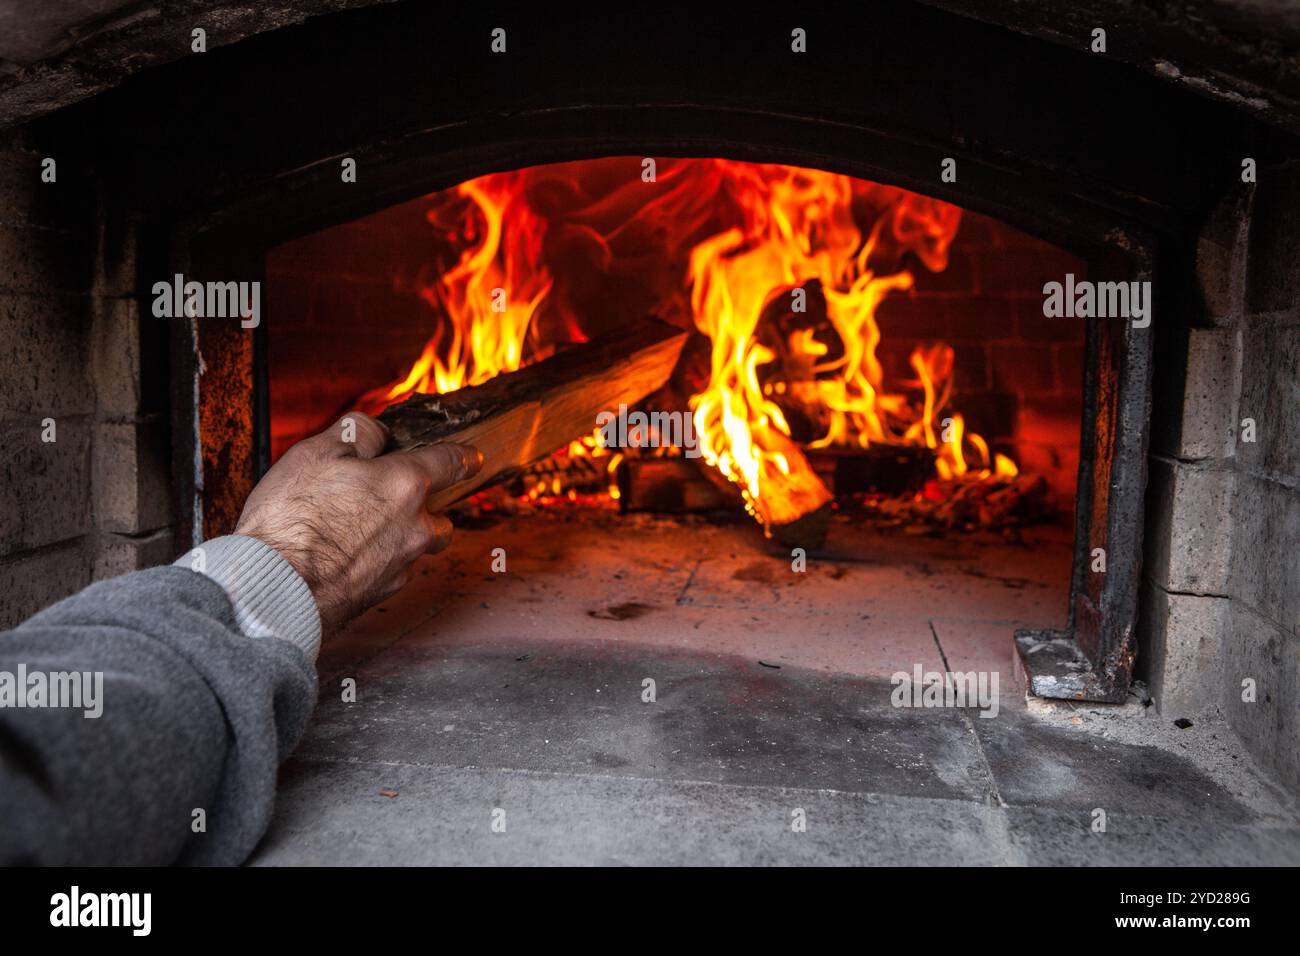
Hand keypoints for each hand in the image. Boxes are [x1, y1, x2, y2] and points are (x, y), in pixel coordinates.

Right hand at [234, 411, 481, 633]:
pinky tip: (349, 556)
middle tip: (393, 498)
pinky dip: (381, 561)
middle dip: (427, 506)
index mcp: (404, 484)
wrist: (275, 588)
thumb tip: (379, 431)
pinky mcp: (383, 592)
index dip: (463, 457)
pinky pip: (395, 570)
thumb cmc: (291, 520)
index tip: (472, 458)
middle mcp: (413, 526)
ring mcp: (401, 563)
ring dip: (406, 535)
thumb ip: (357, 434)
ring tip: (366, 528)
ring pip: (420, 545)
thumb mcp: (315, 454)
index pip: (451, 463)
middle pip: (441, 515)